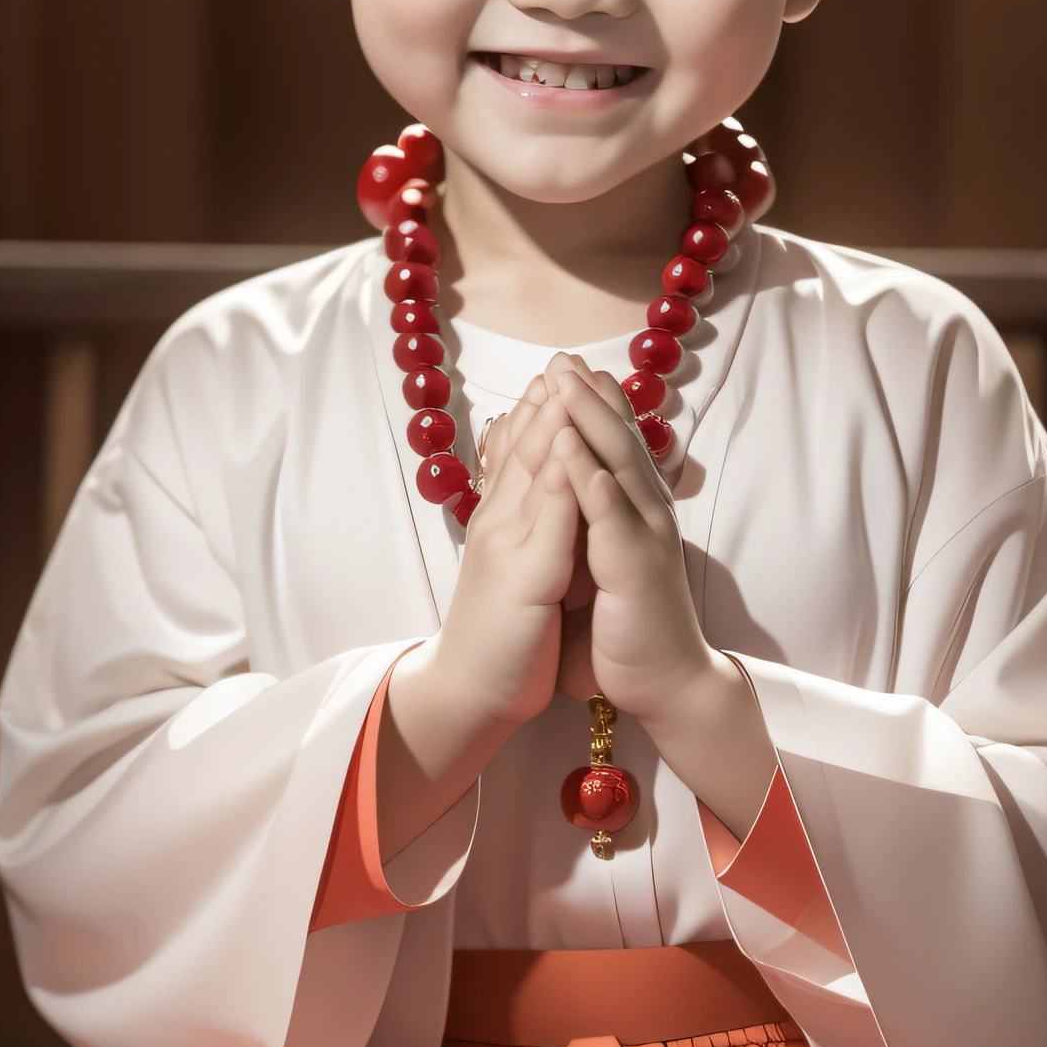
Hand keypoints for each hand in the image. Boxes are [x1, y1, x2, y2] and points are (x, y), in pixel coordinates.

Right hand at [379, 376, 582, 859]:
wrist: (471, 690)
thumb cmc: (499, 632)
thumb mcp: (510, 564)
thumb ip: (519, 523)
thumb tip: (529, 486)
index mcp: (502, 520)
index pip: (520, 452)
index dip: (540, 409)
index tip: (559, 369)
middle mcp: (501, 523)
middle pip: (526, 450)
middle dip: (547, 401)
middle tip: (563, 356)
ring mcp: (511, 547)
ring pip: (534, 474)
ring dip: (551, 425)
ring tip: (568, 381)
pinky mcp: (527, 578)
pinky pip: (549, 523)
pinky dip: (562, 483)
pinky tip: (574, 454)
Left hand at [545, 356, 714, 724]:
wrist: (665, 681)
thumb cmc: (629, 620)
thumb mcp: (607, 555)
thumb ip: (596, 515)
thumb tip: (579, 479)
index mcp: (634, 507)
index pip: (613, 443)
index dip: (593, 402)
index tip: (567, 364)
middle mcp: (645, 513)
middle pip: (616, 442)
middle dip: (590, 396)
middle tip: (564, 355)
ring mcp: (644, 538)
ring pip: (617, 469)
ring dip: (593, 424)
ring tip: (567, 383)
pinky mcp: (636, 572)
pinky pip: (614, 524)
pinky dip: (597, 489)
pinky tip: (580, 460)